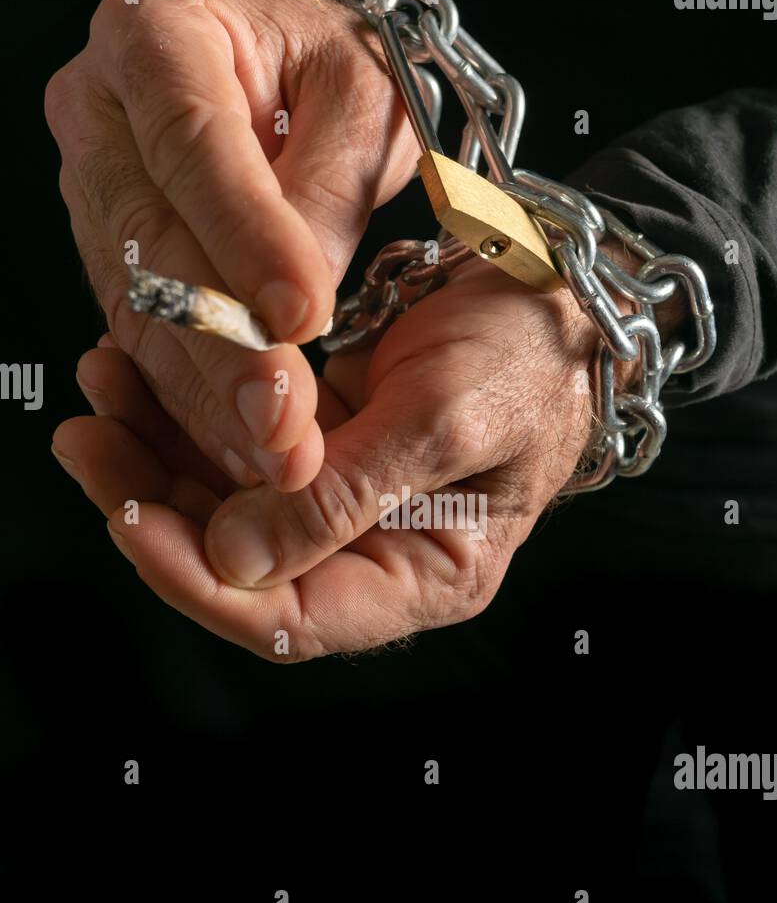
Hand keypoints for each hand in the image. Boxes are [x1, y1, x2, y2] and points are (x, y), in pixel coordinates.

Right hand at [45, 0, 417, 490]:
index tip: (302, 318)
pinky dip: (195, 399)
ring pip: (138, 308)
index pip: (193, 145)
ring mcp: (92, 186)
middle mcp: (99, 110)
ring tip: (276, 458)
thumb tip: (294, 314)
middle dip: (224, 348)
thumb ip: (329, 190)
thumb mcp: (360, 94)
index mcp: (156, 33)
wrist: (278, 62)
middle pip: (150, 243)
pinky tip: (245, 447)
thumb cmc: (327, 62)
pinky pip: (143, 336)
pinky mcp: (106, 252)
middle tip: (287, 426)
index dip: (245, 238)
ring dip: (207, 395)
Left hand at [52, 257, 600, 660]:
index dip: (202, 583)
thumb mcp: (443, 419)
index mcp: (422, 577)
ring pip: (224, 503)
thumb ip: (342, 499)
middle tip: (89, 442)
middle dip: (154, 508)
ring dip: (155, 454)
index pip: (292, 621)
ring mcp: (341, 498)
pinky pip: (236, 446)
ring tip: (102, 390)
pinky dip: (184, 413)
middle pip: (241, 566)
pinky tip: (140, 369)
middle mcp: (374, 553)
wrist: (559, 281)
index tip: (130, 520)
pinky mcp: (319, 443)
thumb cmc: (532, 353)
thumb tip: (234, 561)